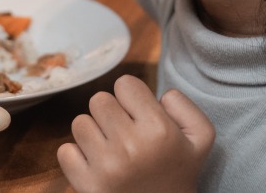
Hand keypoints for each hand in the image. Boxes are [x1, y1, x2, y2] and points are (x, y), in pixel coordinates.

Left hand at [57, 75, 214, 192]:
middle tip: (124, 132)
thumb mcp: (200, 138)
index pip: (125, 84)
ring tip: (111, 149)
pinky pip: (65, 151)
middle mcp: (130, 146)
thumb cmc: (178, 173)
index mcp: (158, 130)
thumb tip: (159, 94)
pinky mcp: (87, 185)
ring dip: (93, 133)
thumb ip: (184, 105)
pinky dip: (77, 156)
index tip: (138, 115)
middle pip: (98, 100)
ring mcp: (106, 167)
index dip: (132, 97)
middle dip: (111, 113)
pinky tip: (96, 164)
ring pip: (80, 122)